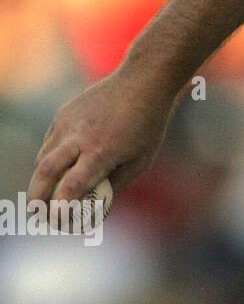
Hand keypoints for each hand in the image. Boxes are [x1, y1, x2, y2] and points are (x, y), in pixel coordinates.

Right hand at [28, 67, 180, 206]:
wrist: (142, 82)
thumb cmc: (147, 125)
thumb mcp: (140, 160)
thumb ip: (115, 185)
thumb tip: (96, 209)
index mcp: (102, 150)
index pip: (73, 184)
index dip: (61, 205)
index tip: (55, 221)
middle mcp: (79, 136)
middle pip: (45, 172)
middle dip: (36, 198)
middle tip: (36, 215)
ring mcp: (67, 123)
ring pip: (43, 158)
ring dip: (41, 180)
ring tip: (45, 197)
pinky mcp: (62, 115)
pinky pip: (49, 143)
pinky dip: (49, 160)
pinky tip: (58, 169)